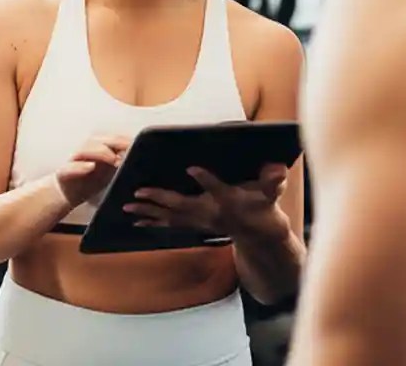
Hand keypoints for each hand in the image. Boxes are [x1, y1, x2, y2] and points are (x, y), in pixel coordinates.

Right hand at [55, 135, 131, 207]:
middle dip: (116, 143)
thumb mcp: (110, 172)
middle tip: (129, 150)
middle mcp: (86, 150)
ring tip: (114, 159)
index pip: (113, 139)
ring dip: (101, 152)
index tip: (138, 144)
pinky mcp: (63, 172)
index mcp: (98, 148)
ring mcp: (74, 160)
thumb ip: (122, 164)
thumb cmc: (90, 181)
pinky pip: (70, 167)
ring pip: (86, 150)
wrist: (68, 194)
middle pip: (100, 140)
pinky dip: (80, 167)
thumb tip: (142, 160)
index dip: (125, 140)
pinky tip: (90, 167)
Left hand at [124, 163, 291, 242]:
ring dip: (149, 212)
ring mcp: (200, 222)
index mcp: (229, 201)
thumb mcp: (272, 194)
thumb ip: (274, 181)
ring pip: (171, 217)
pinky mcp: (195, 226)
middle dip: (159, 198)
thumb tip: (278, 168)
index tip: (192, 168)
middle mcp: (211, 213)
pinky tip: (137, 220)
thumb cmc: (264, 209)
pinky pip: (170, 225)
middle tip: (137, 191)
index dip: (207, 180)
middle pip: (182, 206)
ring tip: (128, 206)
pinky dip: (153, 222)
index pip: (218, 189)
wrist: (261, 237)